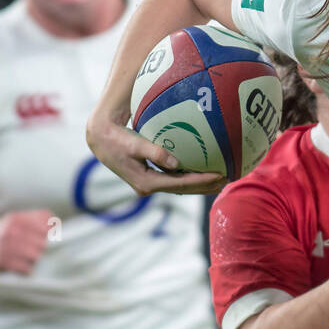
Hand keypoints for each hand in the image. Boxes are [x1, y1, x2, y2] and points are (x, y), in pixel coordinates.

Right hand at [0, 209, 54, 273]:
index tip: (45, 237)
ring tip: (25, 257)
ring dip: (34, 259)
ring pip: (35, 257)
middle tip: (32, 249)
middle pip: (43, 243)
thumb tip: (56, 222)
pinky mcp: (2, 262)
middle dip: (40, 248)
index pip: (46, 226)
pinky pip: (26, 269)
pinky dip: (26, 269)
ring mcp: (6, 247)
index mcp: (17, 219)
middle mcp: (12, 231)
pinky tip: (20, 266)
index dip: (50, 233)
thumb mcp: (16, 220)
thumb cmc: (2, 233)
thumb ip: (36, 218)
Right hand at [86, 104, 225, 195]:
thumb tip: (176, 163)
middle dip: (206, 186)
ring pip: (179, 187)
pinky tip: (202, 172)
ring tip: (221, 179)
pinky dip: (189, 178)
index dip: (201, 181)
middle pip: (183, 190)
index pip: (180, 184)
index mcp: (146, 182)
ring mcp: (148, 183)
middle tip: (228, 179)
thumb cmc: (116, 138)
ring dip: (200, 185)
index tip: (219, 175)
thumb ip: (155, 152)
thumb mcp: (134, 144)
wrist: (99, 139)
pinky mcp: (148, 177)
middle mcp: (148, 186)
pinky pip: (173, 180)